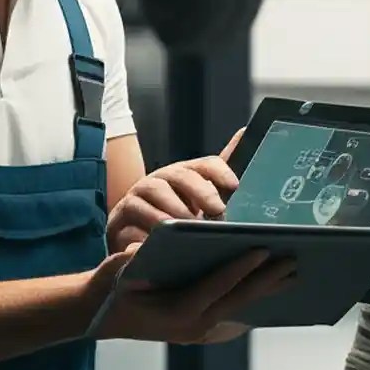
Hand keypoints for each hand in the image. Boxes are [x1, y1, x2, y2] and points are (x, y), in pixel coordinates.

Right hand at [84, 244, 292, 344]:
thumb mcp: (114, 273)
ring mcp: (199, 330)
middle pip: (238, 299)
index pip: (216, 285)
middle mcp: (193, 325)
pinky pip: (233, 313)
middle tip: (292, 261)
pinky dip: (252, 299)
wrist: (103, 317)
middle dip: (267, 280)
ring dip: (266, 291)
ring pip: (240, 307)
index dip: (240, 267)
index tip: (262, 250)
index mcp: (176, 310)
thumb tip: (138, 248)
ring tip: (292, 275)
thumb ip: (125, 263)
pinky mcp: (201, 329)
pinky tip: (270, 290)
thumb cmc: (110, 291)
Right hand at [107, 128, 245, 251]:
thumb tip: (244, 132)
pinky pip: (136, 208)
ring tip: (190, 224)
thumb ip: (220, 176)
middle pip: (183, 174)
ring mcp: (142, 191)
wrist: (135, 237)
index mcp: (187, 175)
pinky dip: (152, 220)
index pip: (206, 164)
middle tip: (217, 209)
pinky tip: (164, 233)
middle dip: (201, 190)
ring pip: (158, 189)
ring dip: (176, 207)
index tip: (234, 185)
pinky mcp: (124, 209)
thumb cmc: (173, 217)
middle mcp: (164, 177)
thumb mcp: (201, 203)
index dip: (220, 171)